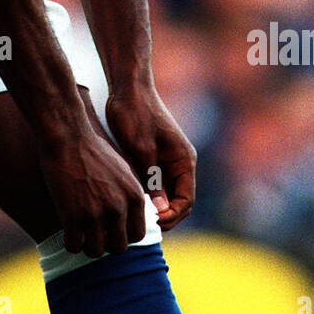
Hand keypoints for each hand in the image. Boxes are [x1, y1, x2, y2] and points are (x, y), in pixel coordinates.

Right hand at [37, 126, 147, 255]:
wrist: (68, 137)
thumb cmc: (93, 151)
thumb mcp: (123, 171)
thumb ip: (130, 196)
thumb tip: (132, 219)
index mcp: (134, 197)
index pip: (137, 235)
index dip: (123, 236)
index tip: (111, 230)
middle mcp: (119, 208)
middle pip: (118, 248)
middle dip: (105, 244)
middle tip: (93, 232)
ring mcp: (96, 214)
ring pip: (95, 251)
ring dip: (87, 245)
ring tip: (79, 233)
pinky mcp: (73, 216)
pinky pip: (74, 246)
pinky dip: (70, 242)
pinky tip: (66, 230)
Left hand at [105, 86, 196, 231]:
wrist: (127, 87)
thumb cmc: (135, 115)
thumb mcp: (142, 150)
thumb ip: (152, 181)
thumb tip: (161, 212)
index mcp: (184, 161)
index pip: (186, 201)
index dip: (171, 217)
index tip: (151, 223)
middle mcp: (179, 162)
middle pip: (178, 201)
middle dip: (164, 216)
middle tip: (141, 226)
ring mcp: (167, 159)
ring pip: (166, 194)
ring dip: (154, 207)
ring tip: (134, 218)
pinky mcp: (154, 156)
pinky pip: (154, 183)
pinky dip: (146, 195)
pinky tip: (129, 201)